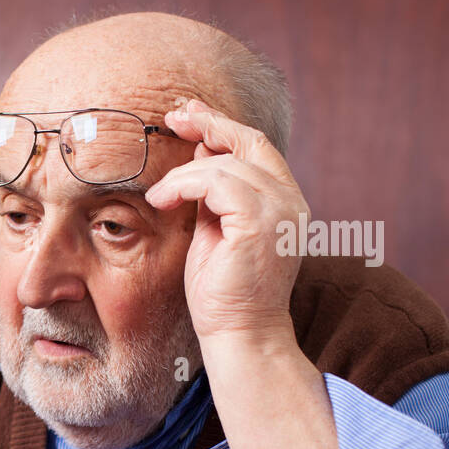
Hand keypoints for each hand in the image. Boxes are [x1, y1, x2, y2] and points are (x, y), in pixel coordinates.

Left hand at [144, 99, 309, 345]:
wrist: (238, 334)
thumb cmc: (222, 292)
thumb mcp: (215, 230)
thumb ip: (214, 194)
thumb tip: (201, 153)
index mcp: (284, 202)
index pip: (256, 148)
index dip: (222, 126)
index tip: (190, 114)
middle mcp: (290, 201)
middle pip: (250, 141)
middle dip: (210, 123)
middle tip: (174, 115)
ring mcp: (280, 211)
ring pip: (225, 164)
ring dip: (183, 174)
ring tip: (159, 196)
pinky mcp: (260, 223)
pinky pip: (217, 182)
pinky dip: (185, 185)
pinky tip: (163, 200)